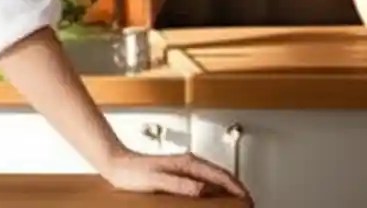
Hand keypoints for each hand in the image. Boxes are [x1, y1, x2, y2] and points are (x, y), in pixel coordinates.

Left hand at [102, 149, 251, 203]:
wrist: (117, 165)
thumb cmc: (132, 172)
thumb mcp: (156, 180)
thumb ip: (179, 184)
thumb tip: (201, 189)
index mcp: (188, 163)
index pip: (221, 175)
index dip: (238, 188)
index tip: (248, 200)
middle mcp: (189, 163)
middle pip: (222, 176)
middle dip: (237, 189)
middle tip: (248, 205)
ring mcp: (185, 168)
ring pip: (215, 179)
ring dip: (227, 191)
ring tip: (236, 205)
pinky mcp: (180, 174)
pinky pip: (205, 183)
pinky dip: (215, 191)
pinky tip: (214, 201)